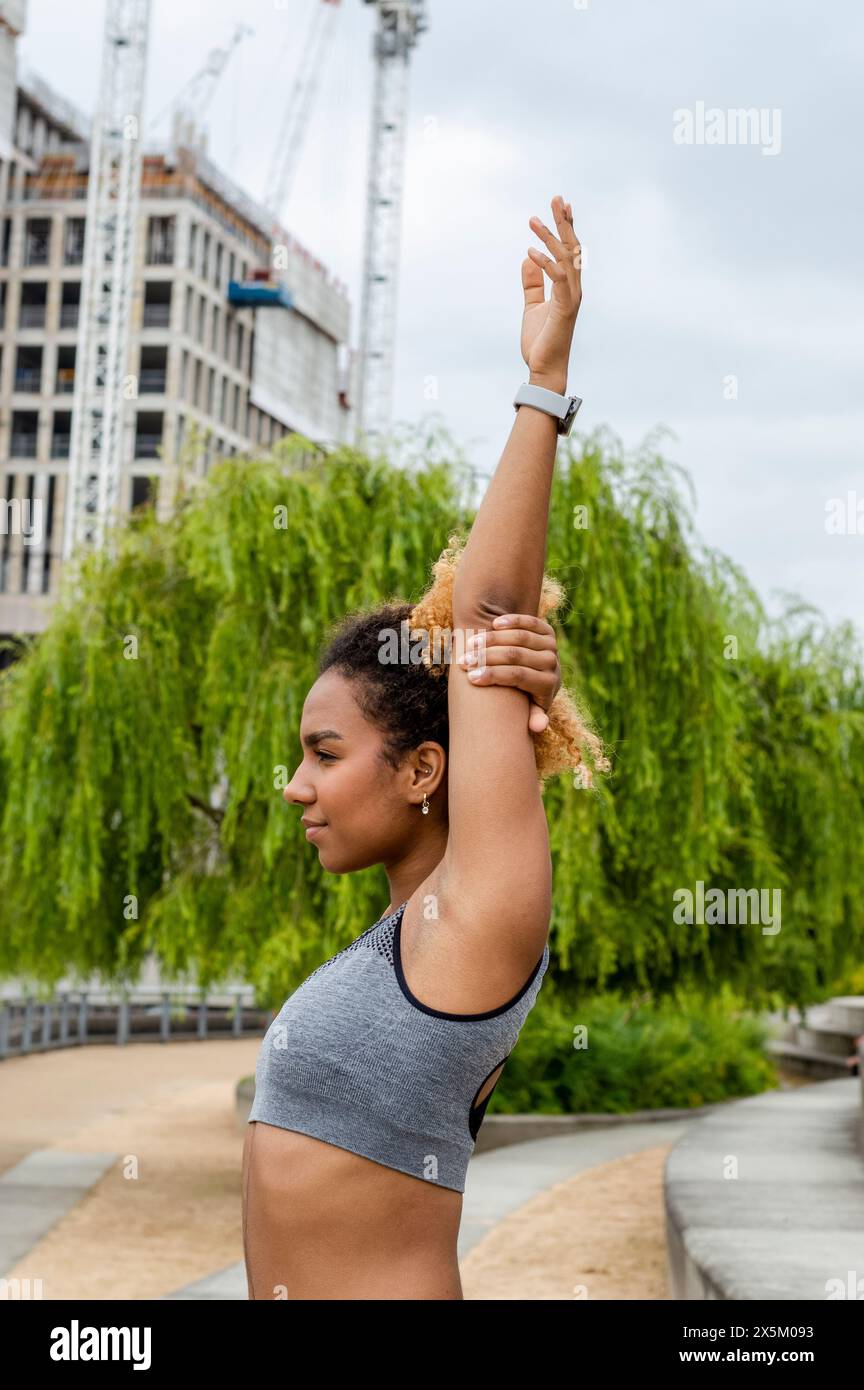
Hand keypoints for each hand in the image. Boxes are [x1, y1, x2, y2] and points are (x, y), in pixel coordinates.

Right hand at [456, 614, 561, 732]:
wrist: (547, 676)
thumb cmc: (530, 697)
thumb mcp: (532, 710)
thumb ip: (534, 718)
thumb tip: (538, 726)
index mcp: (548, 684)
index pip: (518, 675)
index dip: (493, 675)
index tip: (471, 677)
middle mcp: (552, 663)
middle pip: (516, 655)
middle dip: (486, 657)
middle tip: (463, 661)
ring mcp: (551, 645)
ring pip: (520, 637)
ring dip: (492, 639)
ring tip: (469, 644)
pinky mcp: (548, 631)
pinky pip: (529, 622)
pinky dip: (511, 621)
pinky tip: (493, 624)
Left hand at [521, 194, 581, 390]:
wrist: (544, 368)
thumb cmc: (541, 341)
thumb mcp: (532, 306)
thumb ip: (531, 283)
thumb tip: (526, 259)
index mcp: (568, 286)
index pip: (569, 250)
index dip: (566, 227)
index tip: (561, 205)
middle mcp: (574, 288)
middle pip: (571, 248)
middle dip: (563, 222)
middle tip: (556, 197)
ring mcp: (571, 297)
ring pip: (565, 259)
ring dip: (549, 237)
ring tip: (533, 220)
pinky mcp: (564, 308)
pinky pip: (558, 279)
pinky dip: (545, 264)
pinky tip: (530, 251)